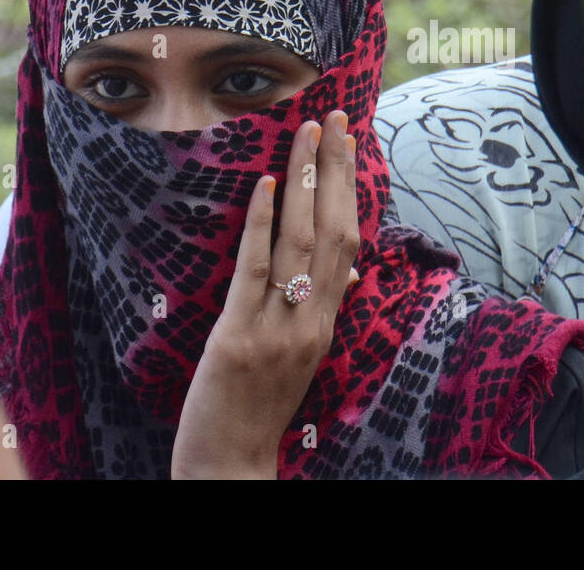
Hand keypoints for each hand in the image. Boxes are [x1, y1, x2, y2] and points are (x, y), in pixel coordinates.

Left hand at [171, 110, 360, 478]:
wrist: (230, 465)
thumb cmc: (259, 410)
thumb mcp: (300, 356)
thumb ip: (313, 308)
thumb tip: (334, 267)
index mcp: (328, 321)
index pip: (351, 241)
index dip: (352, 189)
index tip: (350, 141)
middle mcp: (313, 320)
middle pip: (336, 231)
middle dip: (337, 170)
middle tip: (336, 117)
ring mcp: (279, 328)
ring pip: (303, 242)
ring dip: (306, 182)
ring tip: (305, 133)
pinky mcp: (239, 337)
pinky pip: (256, 271)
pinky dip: (262, 224)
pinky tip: (265, 184)